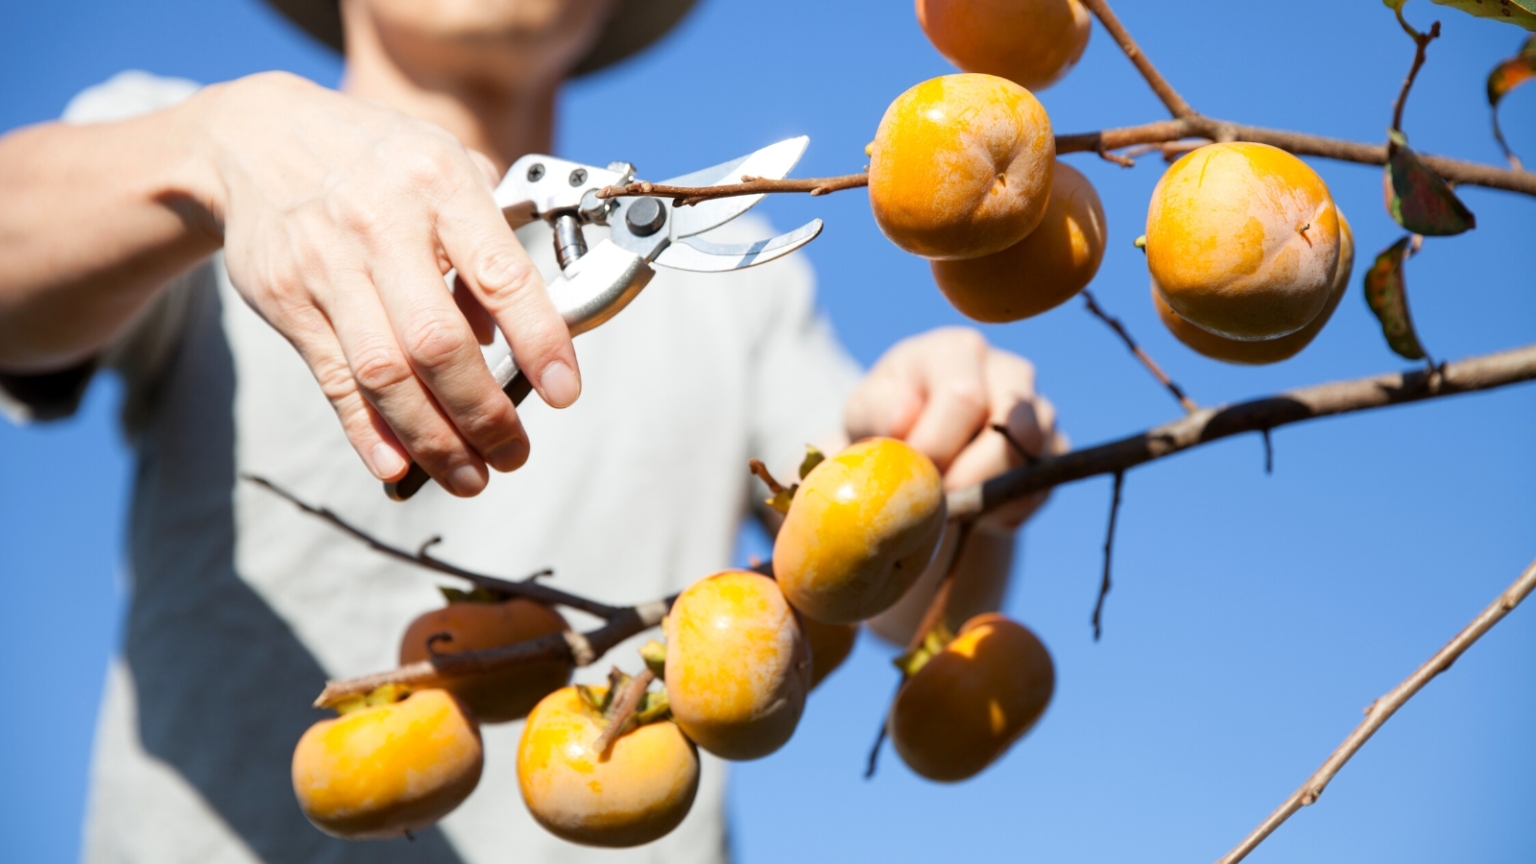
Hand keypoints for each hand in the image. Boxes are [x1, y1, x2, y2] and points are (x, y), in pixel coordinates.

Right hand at [199, 72, 578, 495]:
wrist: (257, 137)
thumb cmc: (378, 160)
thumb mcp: (447, 169)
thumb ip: (485, 247)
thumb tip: (511, 338)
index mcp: (441, 185)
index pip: (502, 277)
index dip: (540, 341)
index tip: (564, 394)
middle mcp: (383, 224)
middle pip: (438, 344)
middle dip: (485, 414)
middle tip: (515, 454)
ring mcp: (327, 265)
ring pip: (385, 374)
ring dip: (433, 439)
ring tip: (471, 476)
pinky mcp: (287, 300)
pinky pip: (333, 380)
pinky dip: (368, 431)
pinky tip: (398, 467)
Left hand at [844, 327, 1064, 530]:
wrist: (914, 455)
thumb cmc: (887, 424)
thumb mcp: (865, 413)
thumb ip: (877, 412)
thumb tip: (905, 418)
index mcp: (957, 350)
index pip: (963, 395)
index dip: (935, 445)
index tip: (910, 469)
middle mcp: (1009, 372)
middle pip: (1013, 428)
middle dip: (967, 476)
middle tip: (933, 495)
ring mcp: (1039, 411)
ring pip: (1030, 462)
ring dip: (984, 495)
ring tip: (948, 499)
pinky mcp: (1054, 452)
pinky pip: (1037, 490)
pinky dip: (1002, 512)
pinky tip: (972, 506)